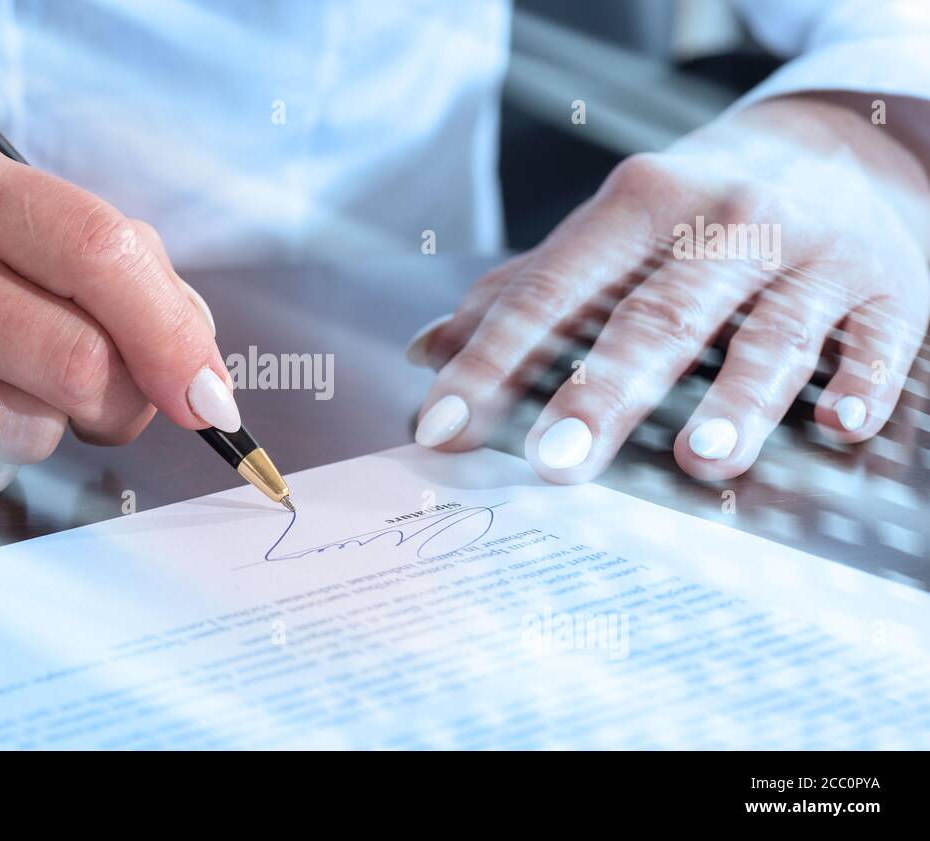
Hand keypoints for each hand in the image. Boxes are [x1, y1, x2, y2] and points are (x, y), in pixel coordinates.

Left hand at [410, 94, 929, 482]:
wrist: (841, 147)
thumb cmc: (698, 212)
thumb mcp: (610, 231)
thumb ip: (523, 291)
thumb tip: (428, 350)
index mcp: (640, 205)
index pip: (553, 290)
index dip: (492, 361)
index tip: (443, 427)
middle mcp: (725, 221)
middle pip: (656, 315)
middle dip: (604, 391)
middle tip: (556, 462)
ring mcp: (813, 254)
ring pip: (770, 332)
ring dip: (737, 399)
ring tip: (702, 459)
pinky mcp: (888, 289)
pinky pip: (878, 340)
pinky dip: (862, 382)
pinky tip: (839, 425)